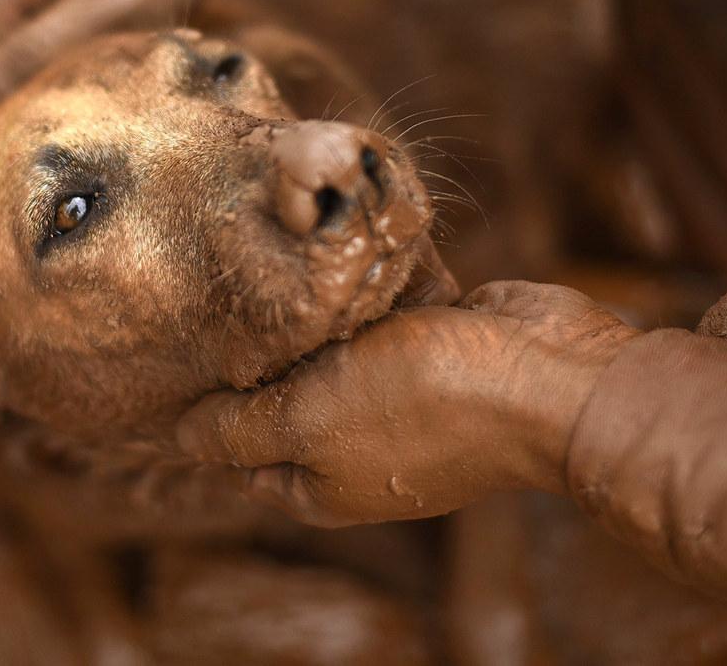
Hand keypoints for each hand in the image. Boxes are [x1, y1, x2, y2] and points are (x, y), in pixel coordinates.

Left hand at [176, 281, 636, 525]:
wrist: (548, 375)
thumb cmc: (422, 403)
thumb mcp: (307, 421)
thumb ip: (240, 429)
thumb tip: (178, 438)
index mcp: (323, 482)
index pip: (241, 455)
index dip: (212, 409)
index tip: (188, 349)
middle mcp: (359, 443)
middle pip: (287, 395)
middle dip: (266, 345)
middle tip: (230, 288)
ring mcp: (401, 393)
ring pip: (335, 344)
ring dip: (317, 306)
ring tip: (282, 254)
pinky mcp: (436, 341)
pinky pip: (385, 309)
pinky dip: (372, 283)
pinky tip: (346, 244)